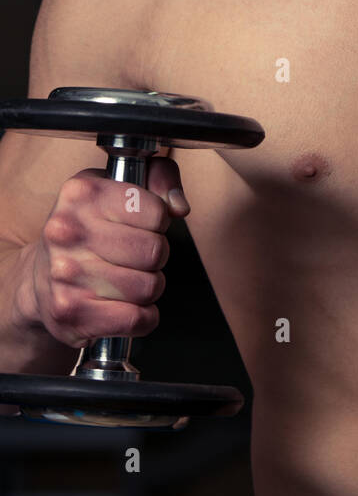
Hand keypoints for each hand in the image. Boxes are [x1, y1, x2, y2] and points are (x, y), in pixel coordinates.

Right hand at [15, 156, 189, 348]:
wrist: (39, 278)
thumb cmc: (88, 229)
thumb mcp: (118, 187)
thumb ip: (159, 177)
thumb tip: (179, 206)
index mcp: (81, 193)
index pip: (157, 212)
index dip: (159, 223)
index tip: (142, 226)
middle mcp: (67, 232)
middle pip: (155, 252)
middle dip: (156, 257)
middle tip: (136, 257)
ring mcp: (65, 274)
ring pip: (149, 287)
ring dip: (149, 288)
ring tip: (127, 279)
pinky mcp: (70, 313)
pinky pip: (137, 319)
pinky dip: (143, 317)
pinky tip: (126, 306)